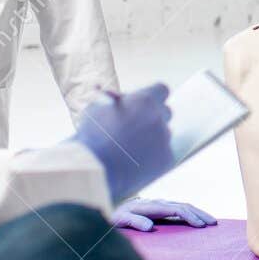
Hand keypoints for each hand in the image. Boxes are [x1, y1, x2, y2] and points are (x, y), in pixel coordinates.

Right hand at [69, 83, 174, 203]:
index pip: (161, 90)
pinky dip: (153, 158)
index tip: (145, 103)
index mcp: (145, 100)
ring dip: (153, 139)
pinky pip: (163, 155)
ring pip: (164, 135)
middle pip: (165, 112)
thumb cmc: (91, 137)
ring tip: (132, 148)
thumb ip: (114, 101)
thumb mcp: (98, 108)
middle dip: (153, 117)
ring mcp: (164, 138)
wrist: (94, 169)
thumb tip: (118, 98)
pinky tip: (137, 163)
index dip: (153, 96)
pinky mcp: (166, 159)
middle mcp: (158, 117)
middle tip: (139, 126)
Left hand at [112, 197, 216, 231]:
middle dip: (200, 214)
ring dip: (199, 213)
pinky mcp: (161, 208)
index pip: (176, 209)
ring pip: (184, 206)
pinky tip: (198, 220)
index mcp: (152, 206)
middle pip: (184, 206)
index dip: (190, 216)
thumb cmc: (114, 218)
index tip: (200, 226)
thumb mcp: (120, 221)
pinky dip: (192, 213)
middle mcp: (159, 202)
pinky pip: (180, 209)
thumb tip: (151, 227)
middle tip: (214, 223)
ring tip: (211, 222)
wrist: (111, 210)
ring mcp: (161, 204)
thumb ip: (134, 222)